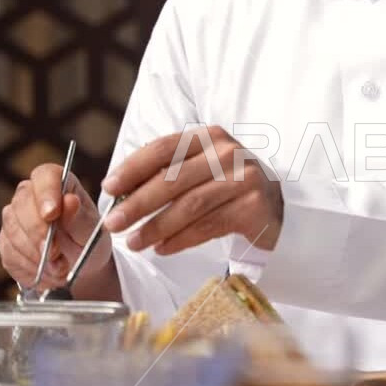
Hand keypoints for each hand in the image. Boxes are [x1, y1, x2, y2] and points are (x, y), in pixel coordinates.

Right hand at [0, 164, 111, 290]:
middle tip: (56, 254)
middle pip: (22, 203)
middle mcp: (32, 195)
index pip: (45, 175)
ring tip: (59, 268)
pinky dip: (29, 267)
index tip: (52, 214)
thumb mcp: (93, 233)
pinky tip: (47, 273)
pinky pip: (9, 253)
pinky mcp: (6, 241)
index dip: (46, 193)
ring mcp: (15, 217)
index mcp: (59, 184)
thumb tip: (70, 201)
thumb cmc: (90, 242)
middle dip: (38, 232)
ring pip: (12, 230)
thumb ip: (80, 219)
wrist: (81, 267)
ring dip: (36, 254)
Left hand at [100, 125, 282, 253]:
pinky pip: (209, 226)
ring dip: (156, 227)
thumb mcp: (201, 172)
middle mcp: (228, 153)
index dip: (133, 167)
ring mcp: (244, 178)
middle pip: (174, 179)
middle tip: (113, 223)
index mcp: (209, 137)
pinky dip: (181, 240)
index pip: (164, 148)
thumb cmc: (228, 191)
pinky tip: (162, 249)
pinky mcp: (254, 206)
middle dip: (138, 203)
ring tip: (134, 243)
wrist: (277, 211)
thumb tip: (119, 193)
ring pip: (190, 205)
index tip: (109, 187)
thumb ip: (167, 175)